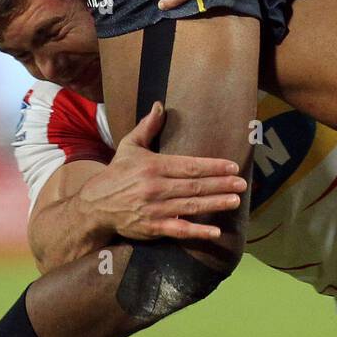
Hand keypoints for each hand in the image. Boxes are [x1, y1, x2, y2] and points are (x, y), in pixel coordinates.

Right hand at [79, 102, 247, 242]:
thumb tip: (159, 105)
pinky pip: (178, 230)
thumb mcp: (129, 147)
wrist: (94, 206)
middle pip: (194, 186)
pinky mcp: (152, 228)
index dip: (213, 166)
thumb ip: (147, 127)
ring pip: (190, 206)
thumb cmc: (116, 174)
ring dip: (215, 204)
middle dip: (220, 184)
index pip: (189, 166)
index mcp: (153, 166)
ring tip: (234, 200)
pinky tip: (215, 231)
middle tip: (242, 184)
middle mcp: (155, 187)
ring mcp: (154, 209)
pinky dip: (197, 231)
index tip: (232, 166)